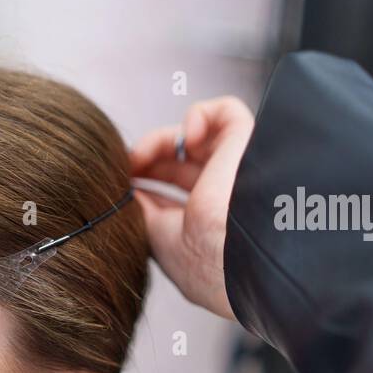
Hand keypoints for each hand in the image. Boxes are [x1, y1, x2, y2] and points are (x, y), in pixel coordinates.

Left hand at [128, 96, 254, 322]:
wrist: (236, 257)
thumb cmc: (198, 259)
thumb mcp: (156, 235)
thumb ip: (141, 207)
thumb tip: (125, 186)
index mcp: (207, 220)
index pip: (175, 186)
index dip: (146, 173)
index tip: (121, 174)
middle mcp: (225, 193)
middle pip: (183, 161)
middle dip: (150, 156)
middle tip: (128, 163)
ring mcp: (238, 168)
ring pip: (200, 136)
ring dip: (164, 139)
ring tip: (146, 153)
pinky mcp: (251, 144)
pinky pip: (228, 113)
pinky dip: (200, 114)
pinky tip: (187, 135)